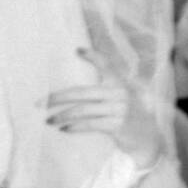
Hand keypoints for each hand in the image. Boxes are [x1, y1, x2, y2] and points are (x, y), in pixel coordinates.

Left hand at [43, 47, 161, 169]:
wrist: (148, 138)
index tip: (77, 50)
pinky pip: (89, 124)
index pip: (107, 65)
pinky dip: (73, 127)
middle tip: (39, 103)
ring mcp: (119, 109)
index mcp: (120, 83)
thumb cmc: (128, 116)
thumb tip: (71, 92)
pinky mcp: (117, 125)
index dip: (93, 56)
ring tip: (48, 120)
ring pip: (82, 111)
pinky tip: (63, 129)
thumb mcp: (120, 98)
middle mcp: (120, 93)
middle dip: (57, 98)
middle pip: (81, 92)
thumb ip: (104, 90)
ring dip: (61, 116)